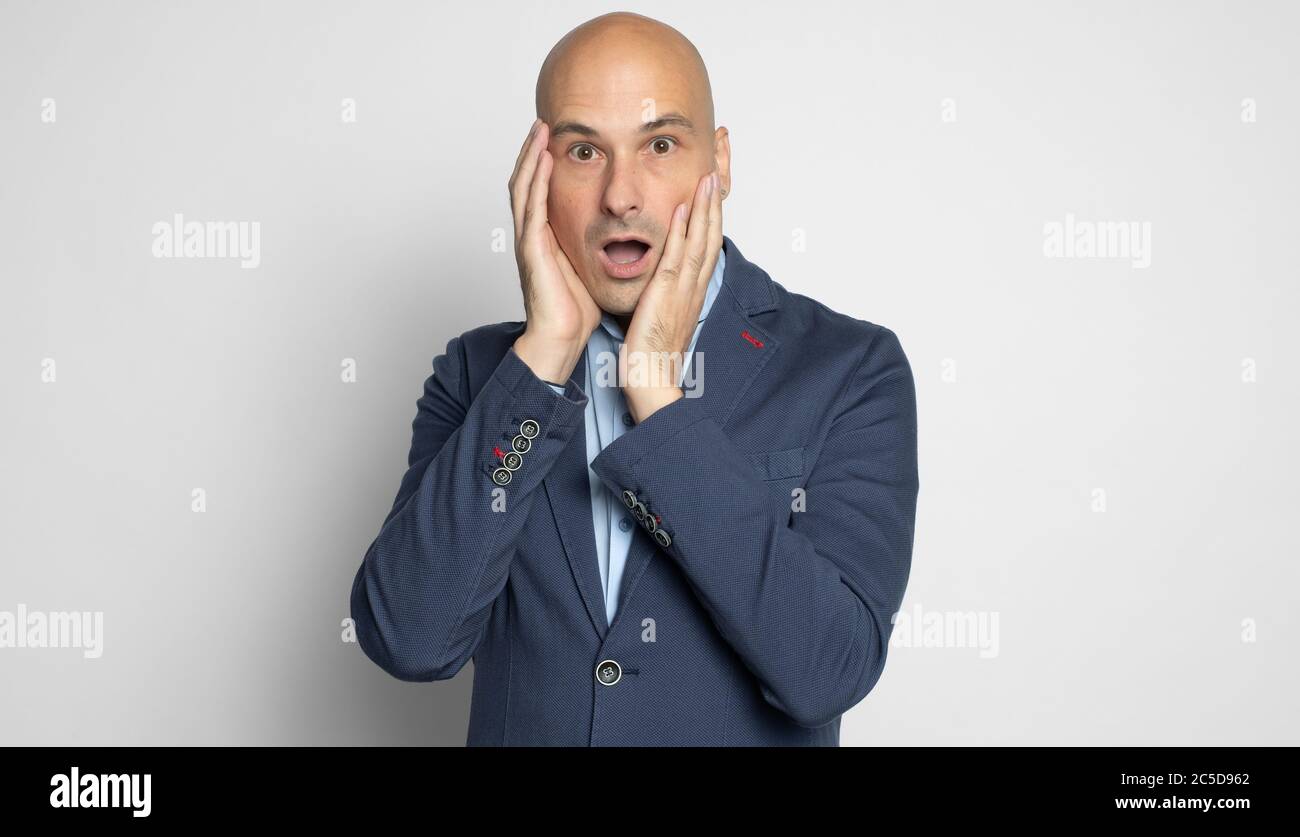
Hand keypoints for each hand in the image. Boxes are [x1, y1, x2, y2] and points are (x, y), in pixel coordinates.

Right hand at [508, 118, 600, 384]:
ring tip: (540, 129)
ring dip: (530, 156)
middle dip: (532, 151)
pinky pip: (531, 207)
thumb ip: (595, 245)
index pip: (541, 191)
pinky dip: (535, 180)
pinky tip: (541, 160)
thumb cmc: (576, 309)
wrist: (562, 338)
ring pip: (523, 188)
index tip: (556, 139)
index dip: (544, 165)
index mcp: (546, 237)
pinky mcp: (531, 249)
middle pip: (526, 182)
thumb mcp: (590, 267)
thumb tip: (619, 231)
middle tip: (542, 122)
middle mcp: (532, 235)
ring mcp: (528, 240)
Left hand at [620, 169, 723, 422]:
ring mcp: (683, 289)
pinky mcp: (667, 294)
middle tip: (717, 173)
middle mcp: (693, 287)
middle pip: (711, 236)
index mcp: (692, 291)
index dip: (711, 217)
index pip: (706, 246)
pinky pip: (677, 256)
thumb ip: (664, 294)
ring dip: (705, 207)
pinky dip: (682, 231)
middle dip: (715, 203)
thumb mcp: (661, 315)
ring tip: (708, 178)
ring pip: (700, 241)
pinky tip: (682, 208)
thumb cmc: (651, 354)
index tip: (712, 192)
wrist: (651, 380)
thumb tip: (660, 281)